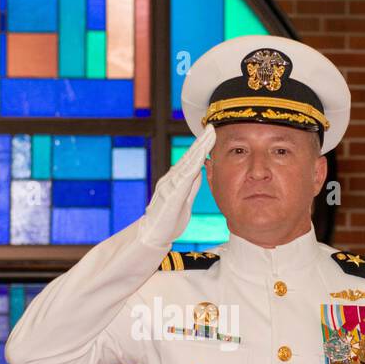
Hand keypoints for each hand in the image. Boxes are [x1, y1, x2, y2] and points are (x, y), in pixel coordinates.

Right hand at [139, 123, 214, 246]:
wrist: (152, 236)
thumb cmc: (168, 221)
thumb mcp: (185, 201)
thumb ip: (191, 186)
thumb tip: (200, 170)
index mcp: (177, 181)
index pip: (192, 160)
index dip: (201, 146)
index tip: (212, 134)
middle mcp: (172, 179)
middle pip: (189, 157)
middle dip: (201, 142)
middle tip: (211, 127)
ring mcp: (170, 185)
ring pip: (187, 163)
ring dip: (198, 149)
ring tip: (208, 136)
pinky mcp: (171, 195)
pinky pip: (184, 178)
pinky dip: (192, 166)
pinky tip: (200, 157)